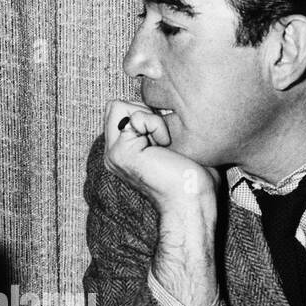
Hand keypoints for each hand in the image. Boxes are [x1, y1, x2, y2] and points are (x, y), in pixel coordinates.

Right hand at [102, 100, 218, 216]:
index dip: (146, 113)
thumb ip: (156, 126)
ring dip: (148, 117)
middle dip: (142, 110)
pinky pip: (137, 117)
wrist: (191, 200)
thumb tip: (164, 106)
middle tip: (162, 135)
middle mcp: (113, 154)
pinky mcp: (121, 153)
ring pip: (118, 106)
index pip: (120, 111)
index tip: (165, 136)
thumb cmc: (191, 178)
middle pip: (115, 106)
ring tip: (163, 141)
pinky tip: (165, 146)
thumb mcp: (171, 145)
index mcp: (122, 153)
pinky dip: (156, 125)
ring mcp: (114, 154)